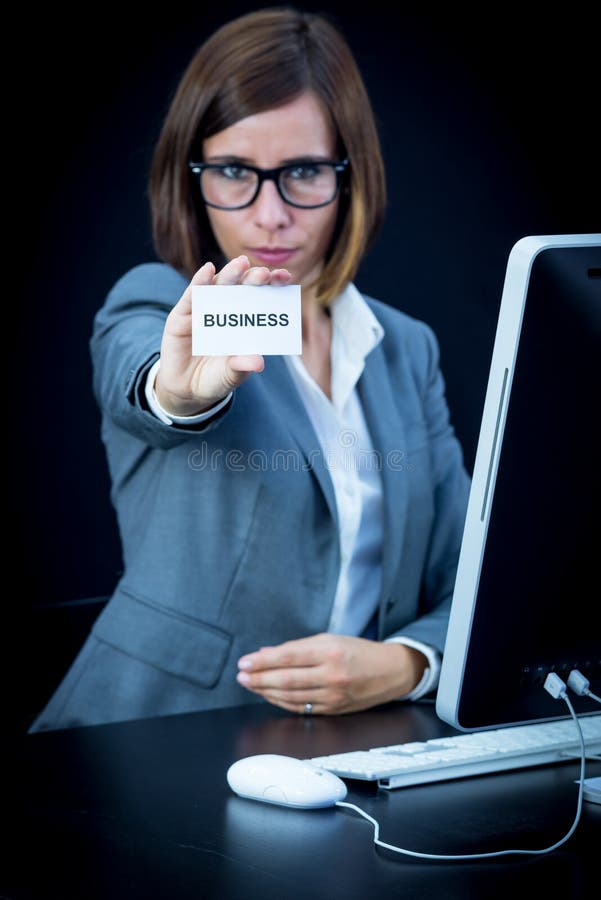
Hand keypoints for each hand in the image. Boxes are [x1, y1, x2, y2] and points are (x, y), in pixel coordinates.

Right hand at [155, 255, 291, 415]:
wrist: (186, 391)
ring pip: (218, 287)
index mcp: (244, 322)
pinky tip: (208, 270)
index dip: (271, 286)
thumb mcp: (230, 375)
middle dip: (253, 278)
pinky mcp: (182, 315)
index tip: (286, 277)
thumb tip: (259, 363)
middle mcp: (226, 311)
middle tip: (264, 273)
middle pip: (241, 288)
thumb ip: (242, 366)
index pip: (261, 298)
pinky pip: (192, 295)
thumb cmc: (215, 379)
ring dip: (229, 274)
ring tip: (241, 264)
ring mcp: (204, 310)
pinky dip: (199, 281)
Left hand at [236, 634, 427, 714]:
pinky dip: (282, 703)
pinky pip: (301, 708)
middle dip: (259, 679)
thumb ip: (298, 647)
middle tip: (242, 676)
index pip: (288, 657)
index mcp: (330, 652)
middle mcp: (332, 675)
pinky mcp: (333, 710)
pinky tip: (269, 696)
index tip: (245, 663)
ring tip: (251, 685)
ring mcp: (333, 696)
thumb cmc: (359, 651)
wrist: (390, 671)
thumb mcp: (330, 639)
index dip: (263, 662)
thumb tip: (267, 653)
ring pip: (291, 697)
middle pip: (286, 680)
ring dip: (266, 692)